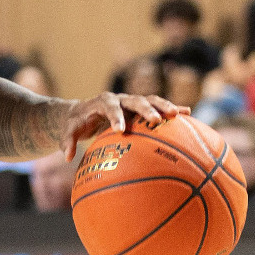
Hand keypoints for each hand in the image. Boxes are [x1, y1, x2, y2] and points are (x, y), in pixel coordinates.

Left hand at [58, 93, 187, 157]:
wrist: (84, 111)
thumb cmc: (76, 122)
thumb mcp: (69, 130)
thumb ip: (68, 141)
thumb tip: (66, 156)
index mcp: (102, 102)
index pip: (109, 106)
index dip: (115, 117)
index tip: (121, 129)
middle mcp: (119, 98)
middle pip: (135, 100)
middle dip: (146, 109)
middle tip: (157, 120)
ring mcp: (131, 101)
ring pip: (150, 100)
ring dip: (163, 106)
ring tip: (178, 114)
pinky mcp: (141, 107)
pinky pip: (158, 106)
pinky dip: (171, 109)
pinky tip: (187, 114)